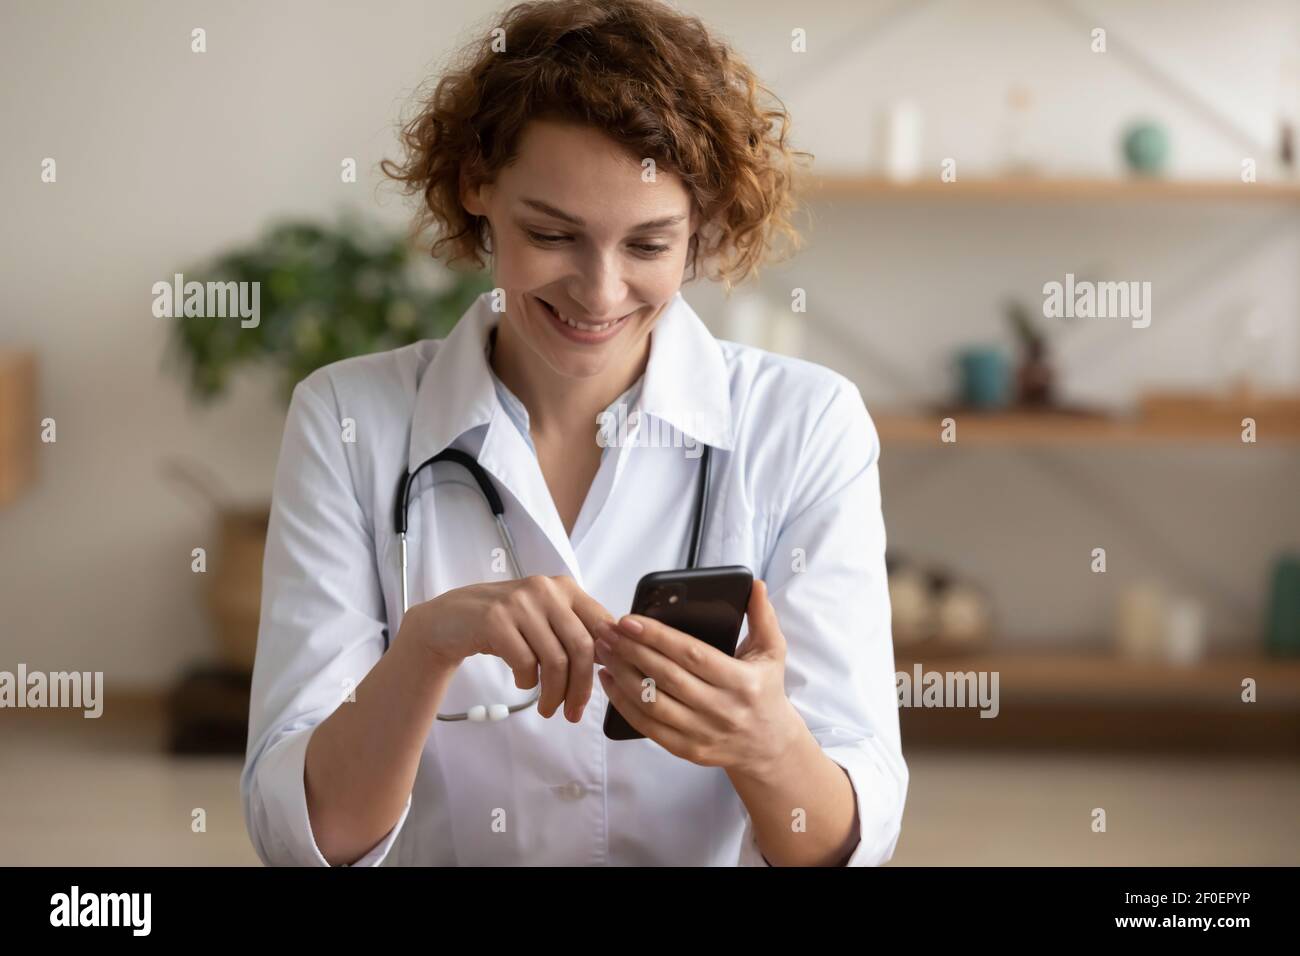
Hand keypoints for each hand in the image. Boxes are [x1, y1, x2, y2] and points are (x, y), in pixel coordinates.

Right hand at [414, 575, 616, 721]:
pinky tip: (523, 682)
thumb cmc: (504, 624)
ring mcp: (519, 603)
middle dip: (581, 687)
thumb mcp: (543, 619)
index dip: (609, 659)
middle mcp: (545, 589)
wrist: (450, 620)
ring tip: (548, 707)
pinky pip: (525, 662)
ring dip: (554, 693)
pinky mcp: (495, 620)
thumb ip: (575, 631)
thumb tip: (612, 660)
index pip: (602, 625)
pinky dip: (527, 682)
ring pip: (555, 659)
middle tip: (573, 712)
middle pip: (582, 646)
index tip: (603, 686)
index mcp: (564, 588)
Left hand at [594, 579, 805, 778]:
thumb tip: (755, 585)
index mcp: (741, 682)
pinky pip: (648, 727)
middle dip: (630, 651)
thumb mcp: (772, 653)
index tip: (629, 621)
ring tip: (604, 652)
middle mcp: (722, 709)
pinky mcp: (688, 750)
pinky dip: (624, 705)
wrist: (769, 745)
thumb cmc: (765, 691)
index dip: (657, 637)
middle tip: (606, 631)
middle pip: (666, 677)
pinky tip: (610, 682)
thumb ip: (762, 617)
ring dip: (622, 676)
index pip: (692, 655)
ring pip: (652, 703)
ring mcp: (703, 733)